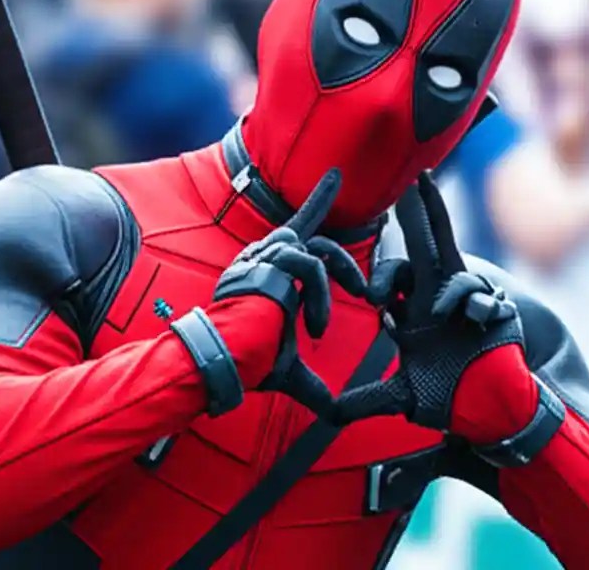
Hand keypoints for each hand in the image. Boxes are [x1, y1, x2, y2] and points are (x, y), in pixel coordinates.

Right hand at [172, 169, 364, 418]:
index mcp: (264, 272)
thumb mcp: (287, 369)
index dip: (317, 203)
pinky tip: (311, 325)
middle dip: (341, 264)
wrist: (225, 364)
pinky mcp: (267, 264)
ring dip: (326, 291)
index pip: (296, 229)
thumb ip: (311, 383)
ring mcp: (262, 258)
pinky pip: (310, 266)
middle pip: (312, 241)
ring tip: (319, 327)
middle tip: (363, 292)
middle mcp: (260, 258)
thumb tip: (332, 410)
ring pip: (315, 254)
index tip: (336, 179)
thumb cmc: (245, 362)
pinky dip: (318, 297)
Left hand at [333, 172, 530, 433]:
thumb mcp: (401, 398)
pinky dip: (471, 304)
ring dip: (444, 284)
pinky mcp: (495, 310)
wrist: (489, 412)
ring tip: (442, 315)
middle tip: (414, 181)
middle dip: (420, 213)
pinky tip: (471, 321)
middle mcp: (437, 298)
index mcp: (411, 312)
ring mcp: (468, 301)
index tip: (376, 300)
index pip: (392, 277)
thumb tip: (329, 414)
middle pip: (426, 244)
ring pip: (455, 263)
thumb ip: (365, 401)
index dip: (382, 280)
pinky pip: (479, 294)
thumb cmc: (448, 399)